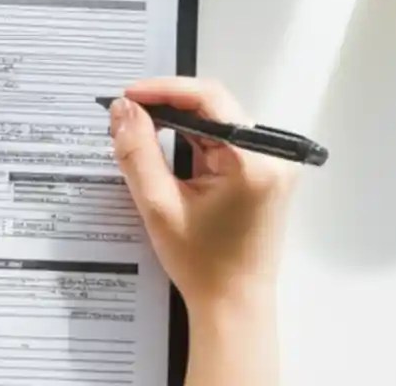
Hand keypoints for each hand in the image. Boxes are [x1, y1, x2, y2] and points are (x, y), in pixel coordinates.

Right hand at [109, 78, 296, 311]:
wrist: (233, 305)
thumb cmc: (203, 265)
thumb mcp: (159, 205)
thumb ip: (137, 152)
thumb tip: (124, 110)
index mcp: (255, 161)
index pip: (209, 99)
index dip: (164, 89)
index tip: (129, 96)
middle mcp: (272, 156)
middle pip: (214, 106)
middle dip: (167, 104)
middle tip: (126, 113)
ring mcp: (271, 164)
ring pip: (216, 121)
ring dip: (178, 120)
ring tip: (140, 129)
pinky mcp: (262, 173)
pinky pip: (223, 140)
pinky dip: (192, 138)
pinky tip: (164, 144)